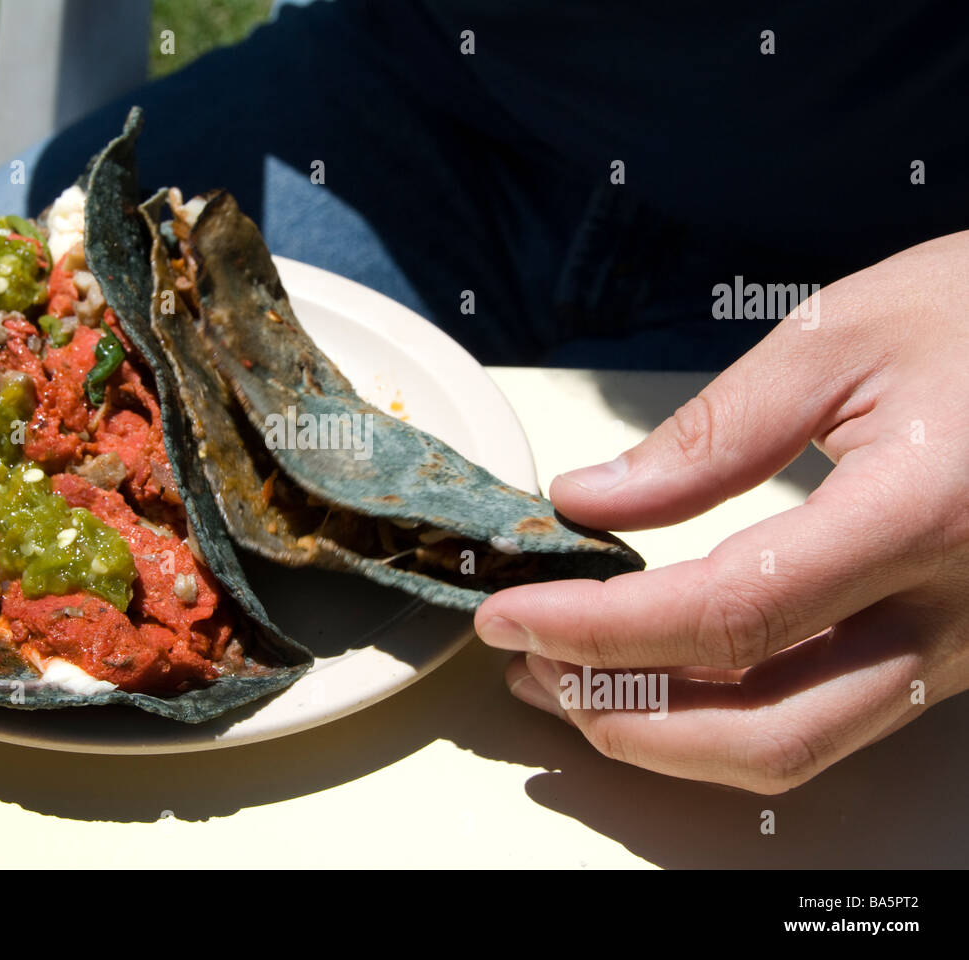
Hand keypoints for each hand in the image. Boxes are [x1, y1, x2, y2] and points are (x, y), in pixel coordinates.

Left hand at [476, 230, 968, 792]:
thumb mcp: (839, 339)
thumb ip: (709, 437)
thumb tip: (588, 502)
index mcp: (921, 513)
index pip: (727, 613)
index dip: (601, 629)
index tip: (513, 616)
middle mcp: (953, 612)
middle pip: (765, 731)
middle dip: (622, 716)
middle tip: (527, 672)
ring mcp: (961, 649)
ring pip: (799, 748)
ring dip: (666, 735)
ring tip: (571, 684)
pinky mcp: (952, 653)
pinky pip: (827, 719)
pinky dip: (724, 718)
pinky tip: (659, 677)